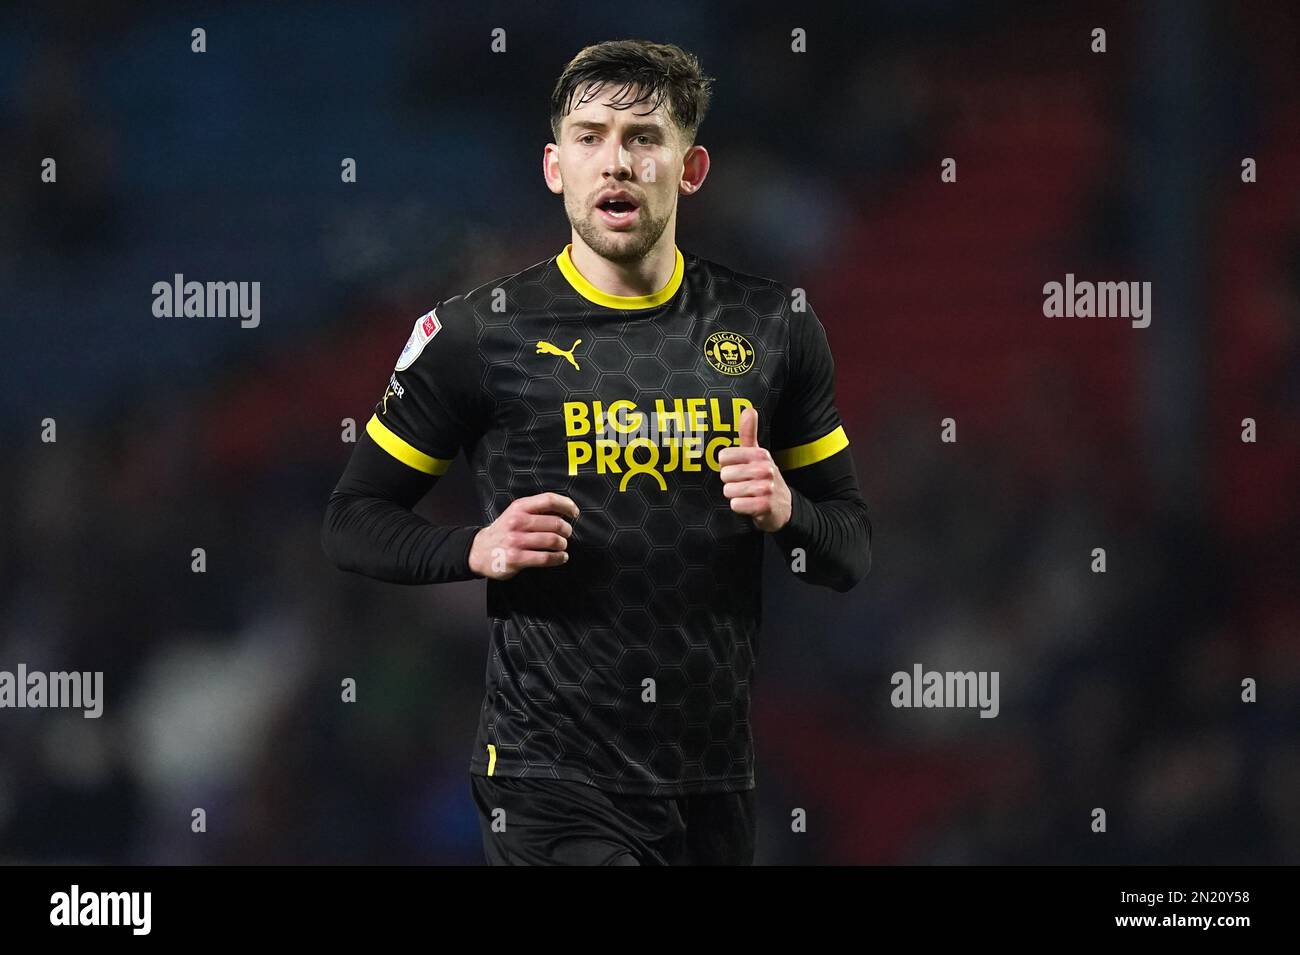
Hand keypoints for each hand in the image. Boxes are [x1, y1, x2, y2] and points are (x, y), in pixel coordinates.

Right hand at [468, 492, 577, 579]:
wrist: (479, 550)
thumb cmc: (503, 531)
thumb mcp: (515, 513)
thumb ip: (535, 510)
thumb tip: (564, 511)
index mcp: (519, 507)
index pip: (549, 500)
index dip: (566, 505)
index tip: (574, 513)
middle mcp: (517, 522)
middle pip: (555, 523)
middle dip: (567, 530)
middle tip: (567, 534)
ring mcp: (516, 541)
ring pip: (552, 540)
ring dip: (563, 544)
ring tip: (562, 546)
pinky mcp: (517, 558)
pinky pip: (545, 558)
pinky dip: (558, 558)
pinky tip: (560, 557)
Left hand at [718, 407, 790, 532]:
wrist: (783, 507)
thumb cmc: (764, 478)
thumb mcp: (757, 455)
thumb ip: (749, 433)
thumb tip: (748, 409)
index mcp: (760, 454)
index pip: (723, 457)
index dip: (727, 466)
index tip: (738, 469)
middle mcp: (765, 469)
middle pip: (724, 475)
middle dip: (730, 483)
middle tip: (743, 484)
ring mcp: (766, 488)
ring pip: (728, 490)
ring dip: (734, 496)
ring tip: (747, 495)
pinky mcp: (764, 506)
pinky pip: (736, 504)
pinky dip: (739, 507)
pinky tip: (749, 505)